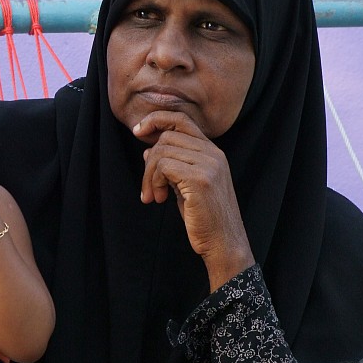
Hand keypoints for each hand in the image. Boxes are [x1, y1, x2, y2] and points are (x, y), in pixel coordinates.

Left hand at [134, 110, 254, 289]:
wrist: (224, 243)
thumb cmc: (203, 217)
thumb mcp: (186, 185)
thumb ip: (172, 164)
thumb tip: (148, 149)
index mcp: (213, 152)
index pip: (182, 119)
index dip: (157, 119)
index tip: (138, 131)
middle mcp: (214, 153)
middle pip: (167, 137)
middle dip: (149, 162)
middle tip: (149, 189)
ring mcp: (209, 165)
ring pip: (162, 151)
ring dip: (149, 175)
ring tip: (153, 196)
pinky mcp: (200, 179)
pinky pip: (164, 166)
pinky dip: (154, 181)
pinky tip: (158, 198)